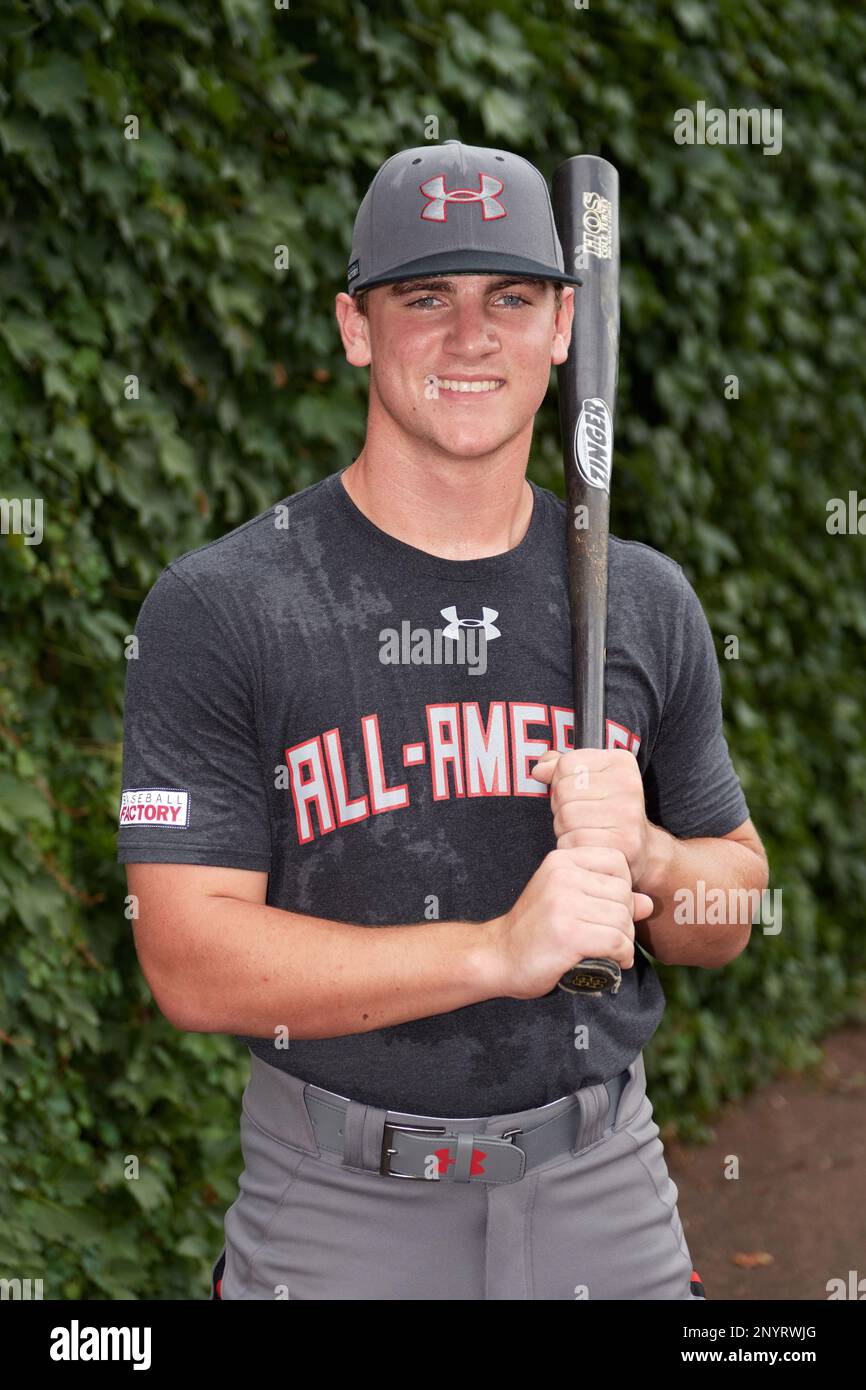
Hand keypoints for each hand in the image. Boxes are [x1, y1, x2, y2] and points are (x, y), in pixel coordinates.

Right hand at [486, 846, 654, 1000]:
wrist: (498, 957)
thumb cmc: (536, 930)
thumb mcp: (568, 902)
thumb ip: (607, 898)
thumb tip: (648, 903)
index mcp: (562, 861)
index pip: (617, 862)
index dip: (622, 888)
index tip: (608, 910)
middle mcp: (562, 876)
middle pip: (624, 893)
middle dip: (625, 920)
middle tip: (610, 937)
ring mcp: (564, 904)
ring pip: (623, 919)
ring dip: (624, 941)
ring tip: (610, 950)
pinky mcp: (568, 934)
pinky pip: (616, 942)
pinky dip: (622, 956)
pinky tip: (613, 962)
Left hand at [531, 747, 652, 883]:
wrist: (642, 848)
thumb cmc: (608, 812)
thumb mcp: (589, 780)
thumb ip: (561, 768)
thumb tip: (539, 770)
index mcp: (620, 762)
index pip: (566, 764)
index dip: (560, 783)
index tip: (578, 796)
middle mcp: (628, 784)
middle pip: (564, 791)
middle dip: (561, 808)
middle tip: (579, 818)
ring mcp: (628, 813)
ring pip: (566, 817)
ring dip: (564, 829)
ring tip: (583, 831)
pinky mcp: (625, 841)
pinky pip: (575, 841)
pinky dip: (571, 847)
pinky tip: (586, 846)